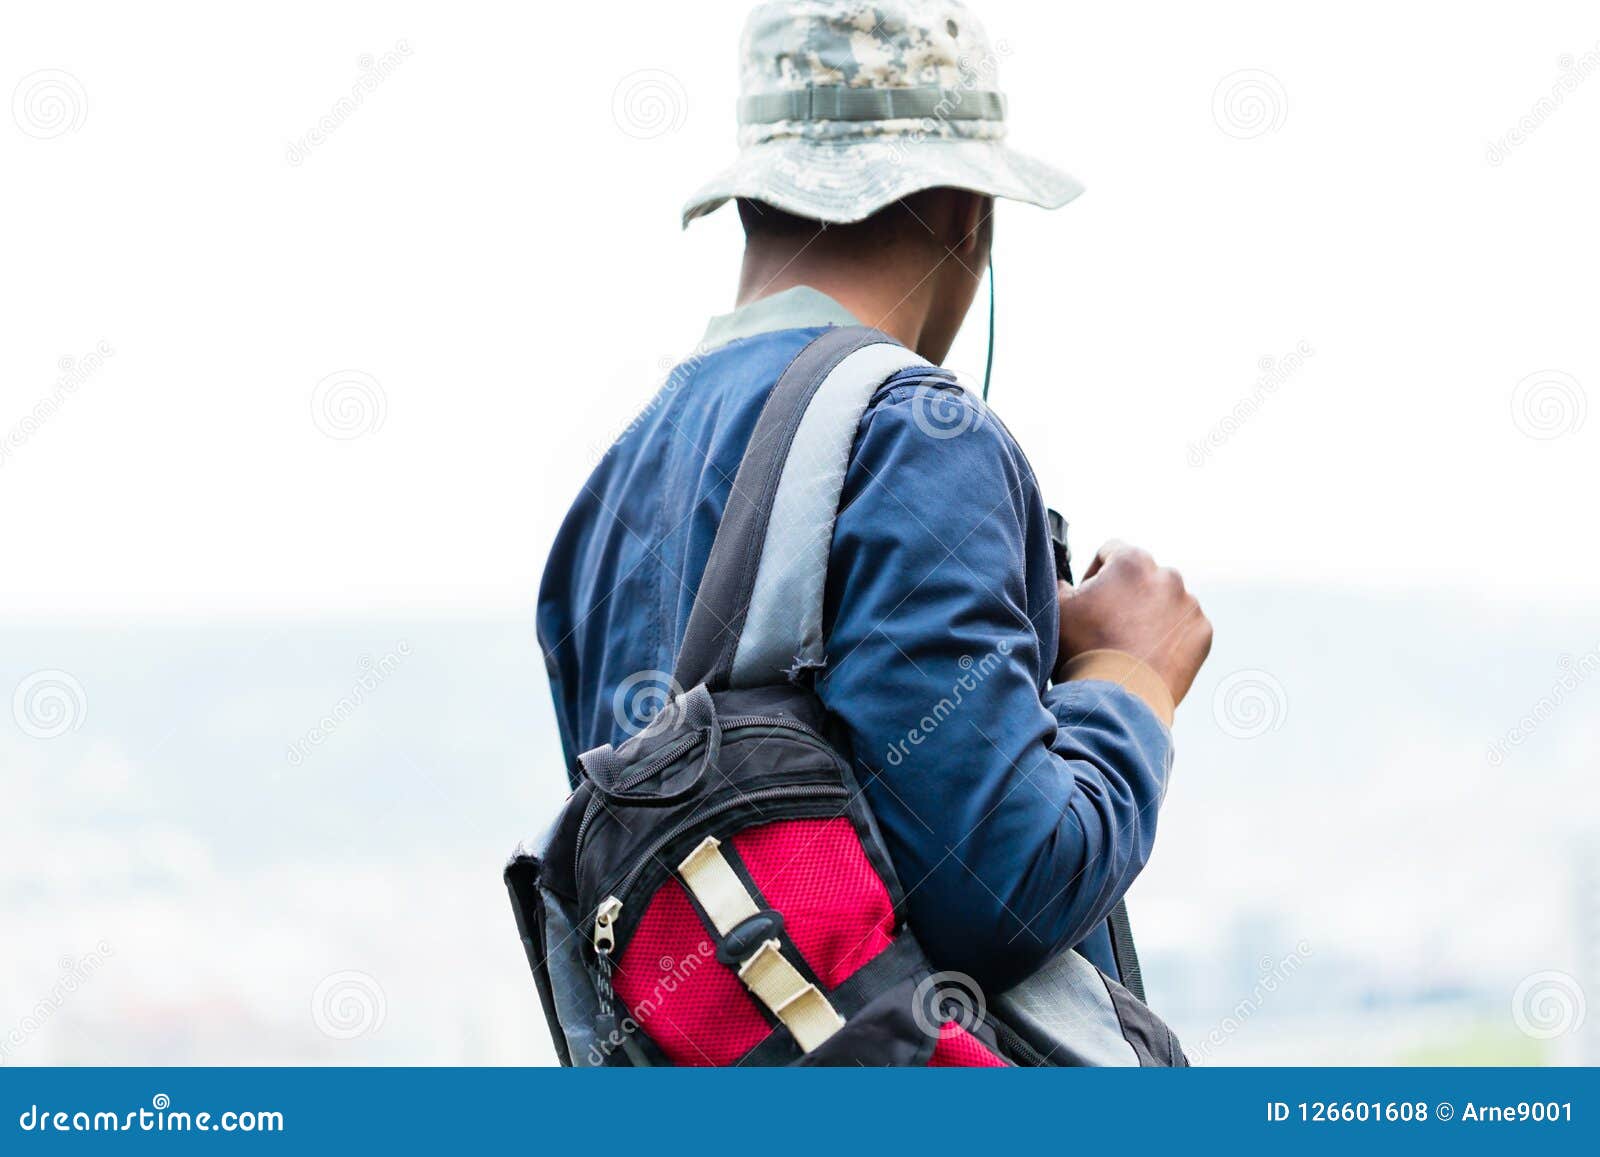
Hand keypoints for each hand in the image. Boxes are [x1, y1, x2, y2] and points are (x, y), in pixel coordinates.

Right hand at [1055, 540, 1212, 707]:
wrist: (1118, 698)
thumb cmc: (1085, 650)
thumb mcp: (1058, 608)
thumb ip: (1061, 583)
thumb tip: (1065, 581)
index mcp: (1131, 561)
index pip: (1110, 551)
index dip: (1094, 573)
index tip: (1089, 598)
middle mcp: (1167, 575)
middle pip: (1142, 577)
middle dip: (1126, 595)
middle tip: (1108, 626)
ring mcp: (1189, 605)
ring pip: (1165, 601)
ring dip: (1150, 614)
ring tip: (1130, 644)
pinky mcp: (1202, 632)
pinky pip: (1184, 627)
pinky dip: (1170, 636)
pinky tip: (1150, 655)